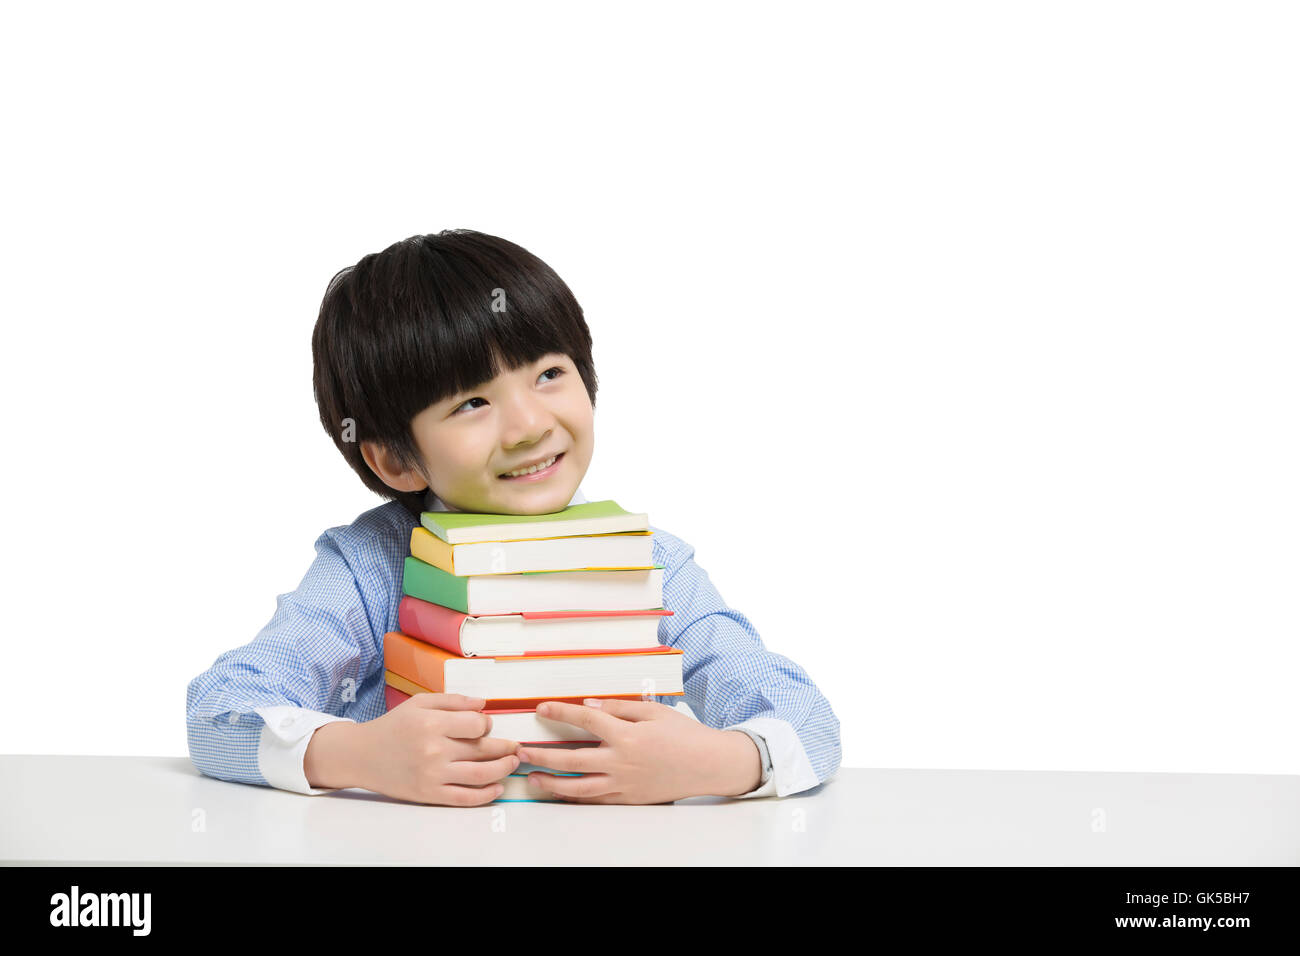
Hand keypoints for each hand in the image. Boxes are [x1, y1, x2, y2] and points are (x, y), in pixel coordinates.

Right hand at [353, 693, 520, 805]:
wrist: (362, 755)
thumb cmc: (393, 726)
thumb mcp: (420, 703)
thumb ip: (453, 701)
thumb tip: (484, 704)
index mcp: (432, 724)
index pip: (477, 725)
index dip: (487, 724)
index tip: (485, 726)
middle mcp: (434, 750)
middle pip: (483, 750)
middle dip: (506, 748)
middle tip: (516, 748)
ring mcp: (432, 775)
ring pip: (480, 775)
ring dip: (503, 770)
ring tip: (513, 764)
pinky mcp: (429, 794)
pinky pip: (465, 798)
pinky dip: (486, 795)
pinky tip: (497, 788)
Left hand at [517, 698, 761, 803]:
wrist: (709, 764)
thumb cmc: (683, 734)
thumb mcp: (653, 711)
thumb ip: (618, 708)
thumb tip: (587, 707)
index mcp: (627, 735)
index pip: (586, 721)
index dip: (561, 712)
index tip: (541, 708)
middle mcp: (621, 761)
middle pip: (572, 759)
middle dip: (543, 756)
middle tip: (521, 752)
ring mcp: (624, 783)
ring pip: (579, 787)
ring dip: (552, 784)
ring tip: (532, 779)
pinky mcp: (629, 798)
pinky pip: (596, 800)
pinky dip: (575, 798)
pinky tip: (561, 793)